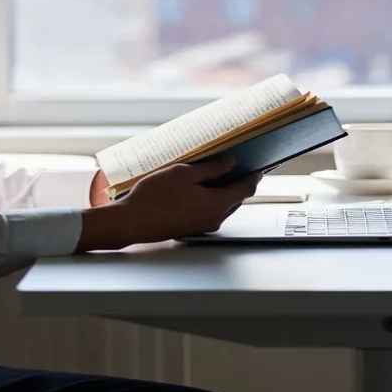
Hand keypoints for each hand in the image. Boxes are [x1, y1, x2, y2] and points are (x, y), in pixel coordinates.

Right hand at [76, 157, 257, 251]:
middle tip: (238, 168)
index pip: (245, 189)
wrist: (132, 222)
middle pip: (235, 200)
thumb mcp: (183, 173)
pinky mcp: (190, 228)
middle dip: (238, 184)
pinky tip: (197, 189)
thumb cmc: (154, 196)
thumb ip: (210, 169)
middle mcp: (213, 219)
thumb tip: (229, 163)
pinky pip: (208, 212)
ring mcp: (201, 226)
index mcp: (216, 204)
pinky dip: (209, 200)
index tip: (260, 168)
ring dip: (223, 193)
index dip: (254, 176)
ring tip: (216, 176)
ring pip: (221, 207)